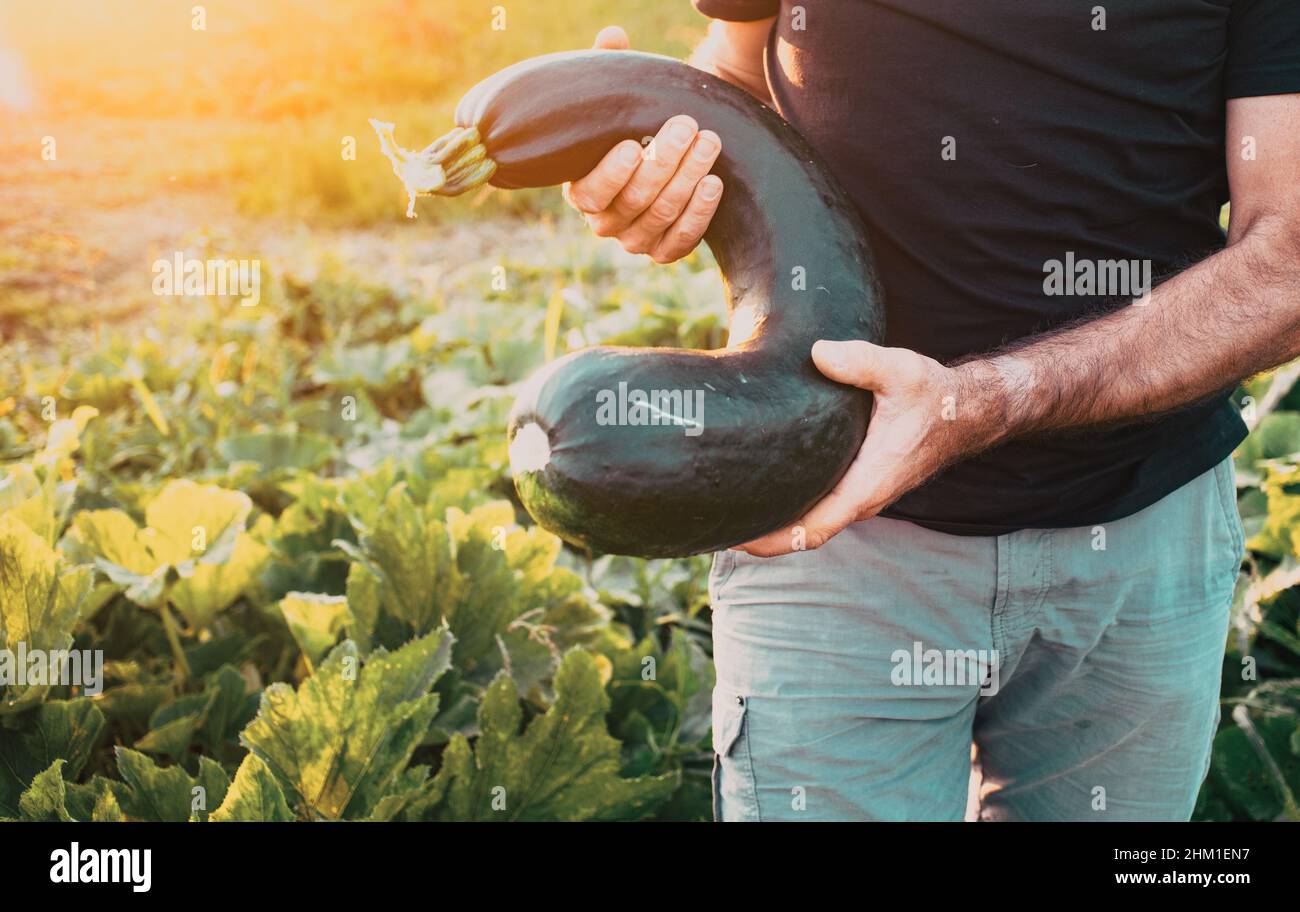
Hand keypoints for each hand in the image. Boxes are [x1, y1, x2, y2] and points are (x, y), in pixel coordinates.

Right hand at [563, 26, 723, 263]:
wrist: (668, 153)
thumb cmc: (635, 122)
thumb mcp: (621, 95)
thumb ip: (612, 67)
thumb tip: (612, 38)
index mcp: (580, 189)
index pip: (591, 193)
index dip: (611, 174)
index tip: (633, 146)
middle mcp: (604, 222)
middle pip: (634, 202)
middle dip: (664, 163)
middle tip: (687, 127)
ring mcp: (634, 240)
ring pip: (660, 217)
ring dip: (687, 180)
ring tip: (708, 144)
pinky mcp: (663, 249)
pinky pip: (679, 242)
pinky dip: (698, 215)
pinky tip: (714, 184)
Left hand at [735, 340, 1005, 556]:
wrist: (965, 411)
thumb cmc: (934, 394)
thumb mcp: (902, 371)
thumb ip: (861, 362)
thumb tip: (819, 353)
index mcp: (869, 483)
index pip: (814, 528)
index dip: (774, 539)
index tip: (736, 540)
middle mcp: (862, 498)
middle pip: (803, 534)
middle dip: (760, 537)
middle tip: (711, 528)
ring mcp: (859, 494)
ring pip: (809, 523)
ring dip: (772, 525)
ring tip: (725, 514)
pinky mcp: (856, 483)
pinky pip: (817, 508)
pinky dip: (788, 509)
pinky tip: (758, 492)